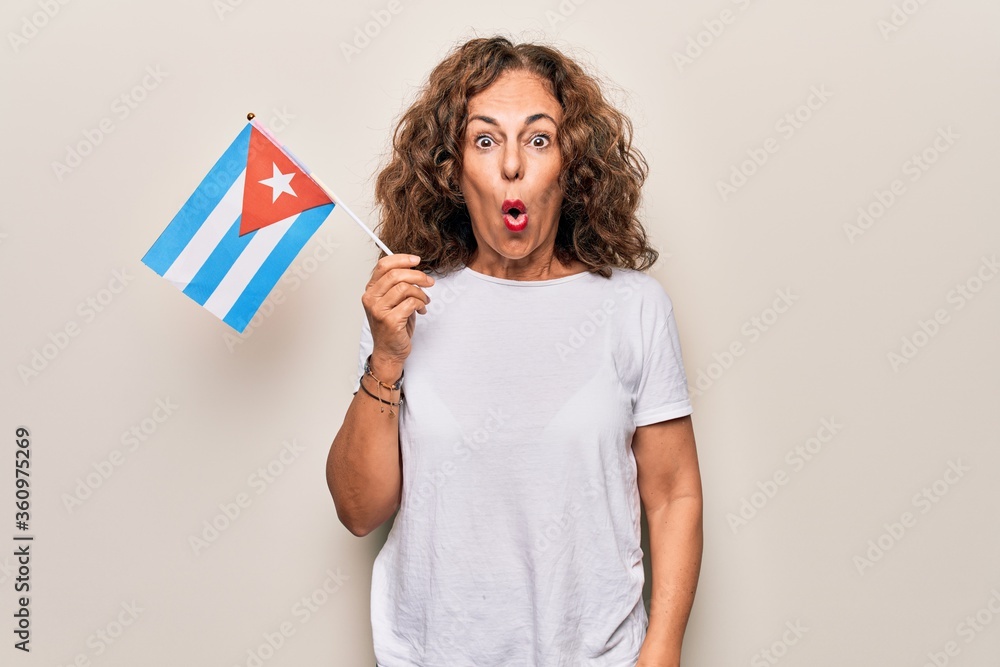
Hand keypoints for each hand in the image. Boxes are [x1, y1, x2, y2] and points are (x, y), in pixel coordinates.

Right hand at [361, 254, 433, 374]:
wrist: (389, 351)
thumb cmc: (393, 326)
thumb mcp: (393, 301)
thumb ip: (399, 285)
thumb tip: (414, 268)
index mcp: (371, 291)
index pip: (383, 265)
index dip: (402, 259)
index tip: (417, 260)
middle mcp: (371, 299)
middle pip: (396, 274)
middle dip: (417, 276)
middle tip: (429, 282)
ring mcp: (379, 310)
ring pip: (405, 288)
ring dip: (421, 293)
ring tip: (424, 301)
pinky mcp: (389, 320)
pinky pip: (411, 303)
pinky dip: (420, 304)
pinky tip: (421, 310)